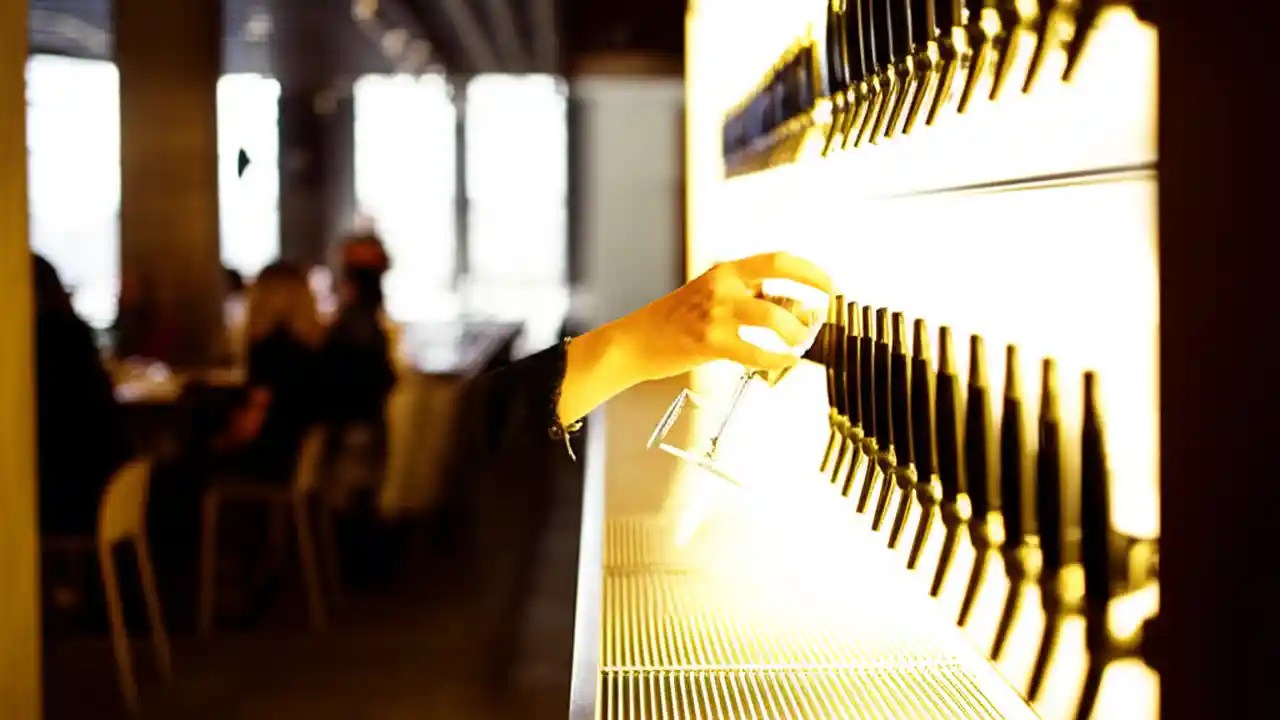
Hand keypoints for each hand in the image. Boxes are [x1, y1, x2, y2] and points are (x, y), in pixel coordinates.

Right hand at [611, 251, 832, 382]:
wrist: (635, 342)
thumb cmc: (674, 322)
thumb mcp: (710, 297)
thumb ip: (747, 299)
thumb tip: (793, 309)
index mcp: (724, 271)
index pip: (776, 260)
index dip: (809, 270)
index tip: (829, 284)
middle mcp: (722, 286)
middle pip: (780, 278)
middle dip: (811, 295)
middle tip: (822, 314)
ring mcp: (715, 314)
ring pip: (772, 318)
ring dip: (795, 333)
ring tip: (799, 343)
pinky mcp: (709, 342)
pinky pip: (756, 353)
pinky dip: (776, 360)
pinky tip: (783, 362)